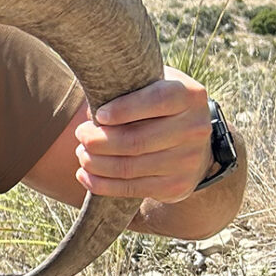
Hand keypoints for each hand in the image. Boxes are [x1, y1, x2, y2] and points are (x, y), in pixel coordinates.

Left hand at [75, 65, 211, 204]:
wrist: (194, 141)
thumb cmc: (161, 106)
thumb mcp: (153, 85)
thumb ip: (128, 89)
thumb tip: (91, 114)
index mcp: (189, 96)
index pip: (156, 101)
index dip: (123, 109)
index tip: (99, 115)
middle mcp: (194, 128)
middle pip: (136, 140)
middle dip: (98, 140)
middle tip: (81, 135)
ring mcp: (188, 161)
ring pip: (129, 167)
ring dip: (96, 163)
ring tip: (82, 154)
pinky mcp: (177, 186)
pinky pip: (131, 189)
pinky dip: (101, 184)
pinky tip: (84, 175)